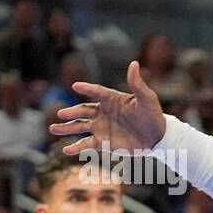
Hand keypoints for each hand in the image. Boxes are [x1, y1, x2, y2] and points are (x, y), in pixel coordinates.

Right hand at [49, 60, 165, 155]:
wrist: (159, 138)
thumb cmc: (153, 115)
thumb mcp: (147, 99)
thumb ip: (137, 83)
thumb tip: (134, 63)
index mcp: (111, 99)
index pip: (96, 92)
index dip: (87, 89)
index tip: (76, 86)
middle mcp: (102, 112)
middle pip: (82, 110)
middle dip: (71, 112)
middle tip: (60, 114)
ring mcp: (101, 127)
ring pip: (79, 126)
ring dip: (66, 128)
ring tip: (53, 128)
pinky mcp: (104, 142)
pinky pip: (86, 144)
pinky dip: (76, 147)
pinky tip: (66, 150)